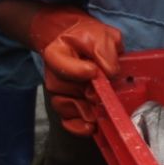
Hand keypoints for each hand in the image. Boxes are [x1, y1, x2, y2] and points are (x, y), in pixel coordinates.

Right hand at [27, 6, 122, 134]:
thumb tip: (110, 72)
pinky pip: (67, 121)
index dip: (77, 71)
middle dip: (87, 93)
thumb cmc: (90, 40)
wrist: (82, 46)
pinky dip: (79, 126)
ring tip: (101, 109)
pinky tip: (91, 127)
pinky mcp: (66, 106)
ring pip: (67, 106)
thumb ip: (105, 51)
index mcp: (56, 53)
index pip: (60, 64)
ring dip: (86, 109)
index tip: (93, 71)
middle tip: (102, 94)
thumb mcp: (102, 36)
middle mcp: (53, 74)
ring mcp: (58, 92)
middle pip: (65, 88)